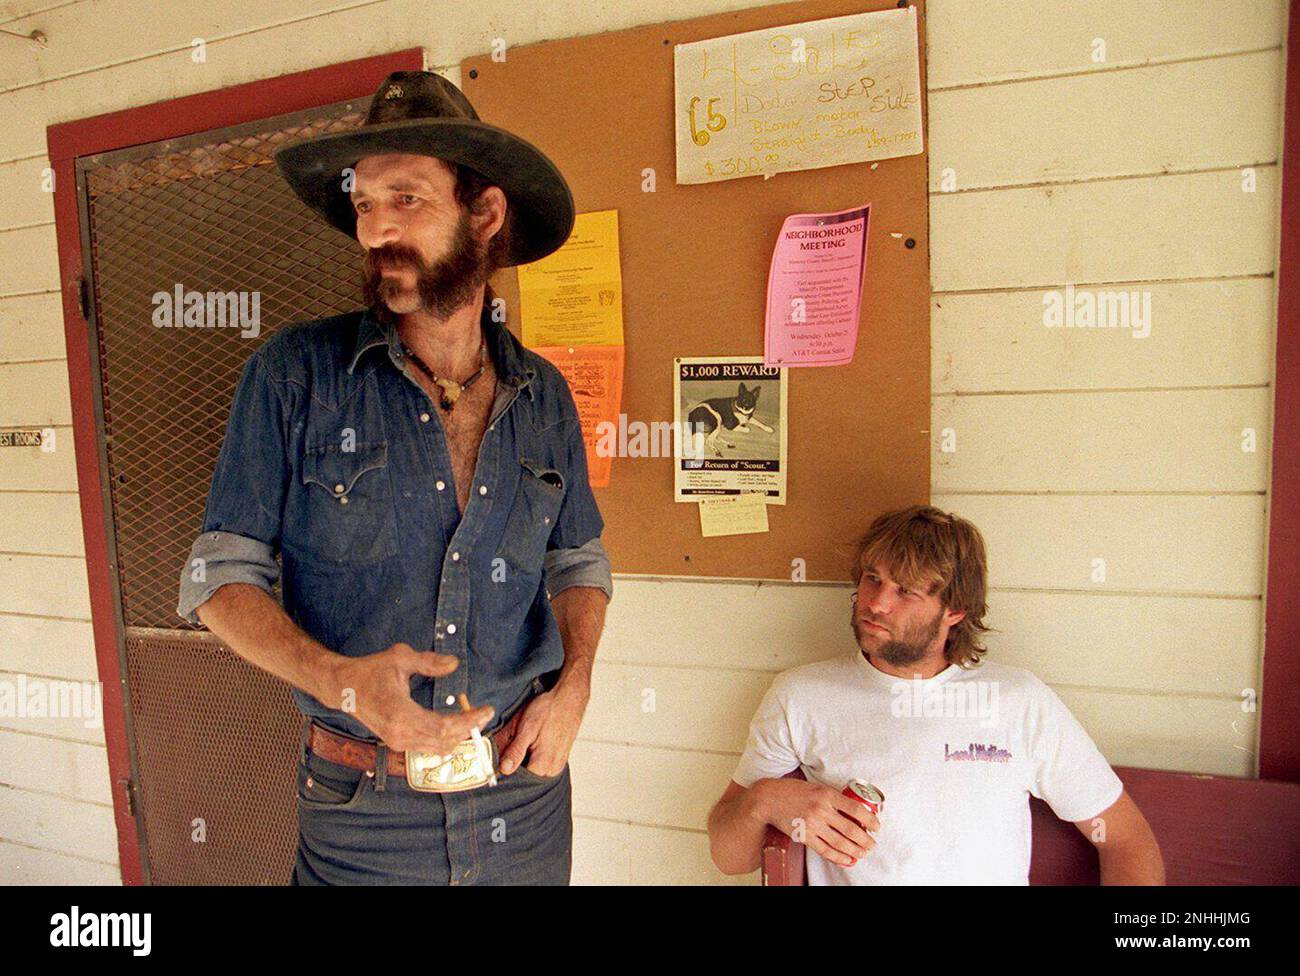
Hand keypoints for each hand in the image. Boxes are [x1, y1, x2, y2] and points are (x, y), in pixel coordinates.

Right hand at [327, 643, 493, 753]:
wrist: (343, 688)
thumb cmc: (371, 671)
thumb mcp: (400, 658)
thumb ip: (428, 662)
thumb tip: (454, 664)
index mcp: (400, 714)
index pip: (443, 726)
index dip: (468, 721)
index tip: (486, 710)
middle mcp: (399, 734)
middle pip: (444, 740)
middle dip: (468, 728)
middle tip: (486, 714)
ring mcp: (397, 742)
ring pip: (437, 748)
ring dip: (459, 736)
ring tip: (475, 720)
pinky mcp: (396, 743)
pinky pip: (427, 747)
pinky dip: (445, 740)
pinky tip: (457, 727)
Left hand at [497, 679, 588, 776]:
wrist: (569, 699)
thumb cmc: (549, 710)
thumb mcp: (527, 728)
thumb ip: (515, 751)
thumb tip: (504, 769)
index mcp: (543, 765)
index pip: (517, 780)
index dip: (505, 769)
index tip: (499, 758)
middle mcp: (552, 769)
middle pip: (525, 776)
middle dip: (514, 762)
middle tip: (513, 742)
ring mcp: (557, 765)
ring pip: (532, 769)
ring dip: (524, 758)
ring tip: (526, 740)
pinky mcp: (559, 759)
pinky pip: (540, 764)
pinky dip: (533, 755)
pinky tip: (533, 741)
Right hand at [754, 778, 878, 867]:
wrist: (769, 799)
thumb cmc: (792, 791)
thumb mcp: (816, 787)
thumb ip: (832, 798)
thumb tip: (852, 811)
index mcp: (827, 794)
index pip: (856, 809)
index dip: (870, 820)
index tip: (876, 826)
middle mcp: (821, 809)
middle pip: (851, 829)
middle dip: (865, 840)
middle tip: (872, 844)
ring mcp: (813, 824)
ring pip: (840, 842)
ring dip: (855, 851)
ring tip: (863, 853)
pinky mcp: (804, 836)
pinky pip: (825, 850)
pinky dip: (839, 857)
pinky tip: (847, 860)